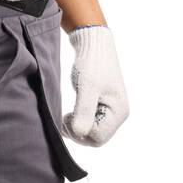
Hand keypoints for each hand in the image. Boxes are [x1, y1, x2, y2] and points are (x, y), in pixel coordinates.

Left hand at [64, 25, 128, 145]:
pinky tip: (69, 114)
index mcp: (119, 112)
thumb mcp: (87, 87)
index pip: (99, 137)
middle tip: (64, 118)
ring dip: (77, 128)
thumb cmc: (92, 64)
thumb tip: (79, 133)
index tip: (67, 117)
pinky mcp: (101, 106)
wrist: (93, 44)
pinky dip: (78, 122)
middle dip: (78, 132)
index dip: (80, 132)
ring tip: (65, 115)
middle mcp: (118, 114)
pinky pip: (90, 123)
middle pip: (96, 138)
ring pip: (91, 132)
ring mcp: (110, 111)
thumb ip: (84, 111)